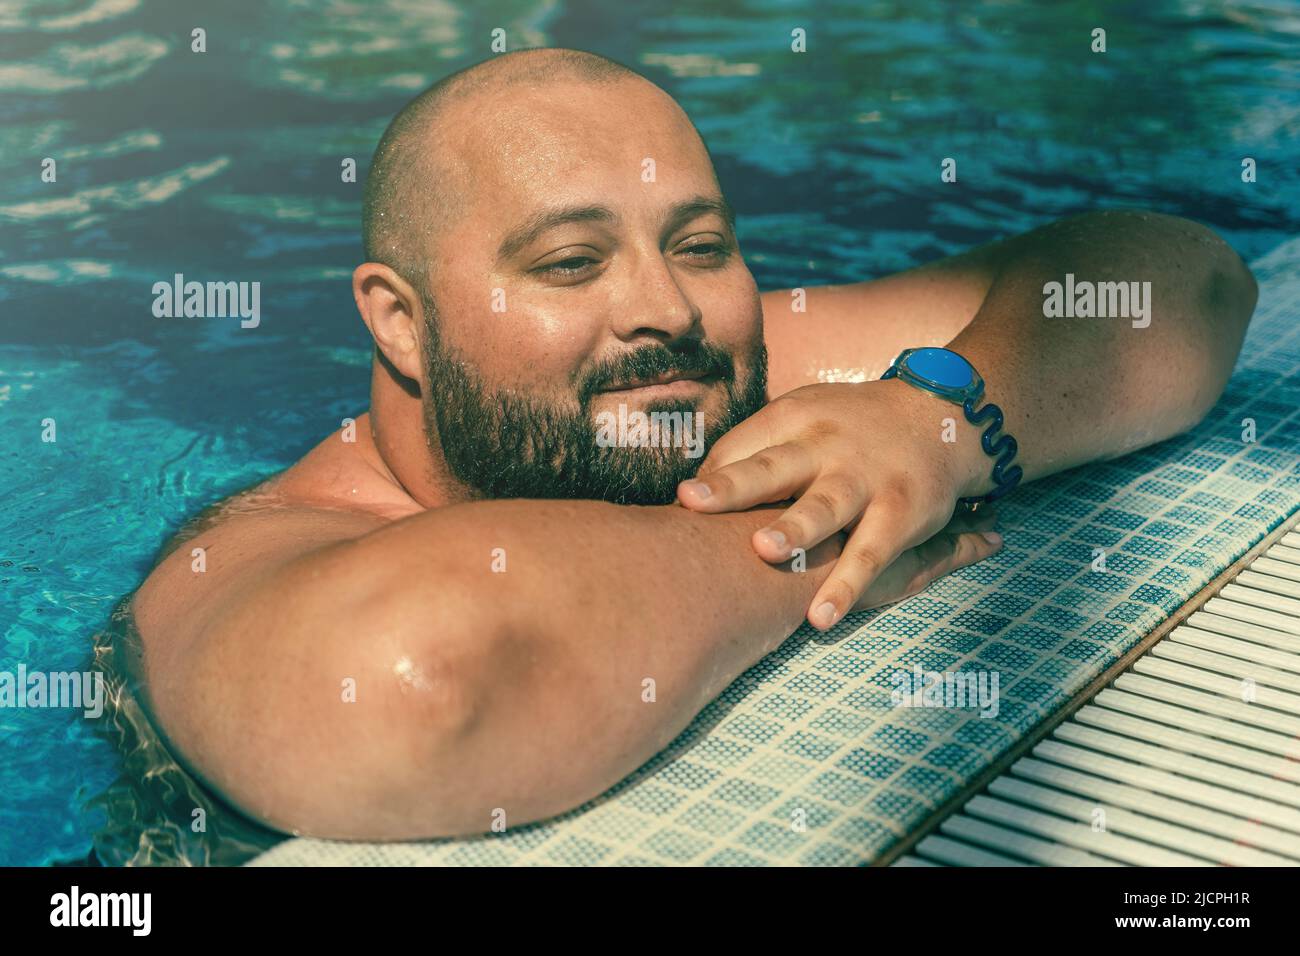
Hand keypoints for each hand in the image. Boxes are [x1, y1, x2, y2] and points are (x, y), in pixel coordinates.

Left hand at [677, 379, 996, 629]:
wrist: (939, 415)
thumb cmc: (845, 428)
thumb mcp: (801, 418)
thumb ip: (752, 451)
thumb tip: (687, 499)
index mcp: (793, 419)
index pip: (739, 448)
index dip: (710, 479)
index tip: (680, 508)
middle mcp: (825, 445)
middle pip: (774, 466)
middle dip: (735, 485)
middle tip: (694, 502)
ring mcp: (865, 478)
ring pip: (826, 505)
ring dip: (797, 528)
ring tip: (764, 551)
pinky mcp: (900, 512)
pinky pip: (870, 553)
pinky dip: (847, 585)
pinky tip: (820, 616)